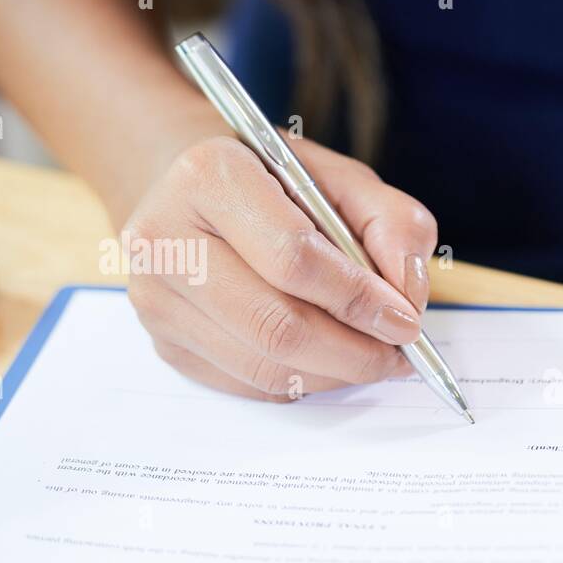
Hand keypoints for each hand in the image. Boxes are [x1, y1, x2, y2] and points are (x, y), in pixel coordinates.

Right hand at [124, 135, 434, 399]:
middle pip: (277, 326)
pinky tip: (328, 360)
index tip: (405, 320)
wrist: (198, 195)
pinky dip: (304, 383)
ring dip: (335, 374)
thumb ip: (394, 224)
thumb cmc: (277, 186)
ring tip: (371, 358)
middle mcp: (166, 238)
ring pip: (265, 367)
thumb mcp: (346, 181)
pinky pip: (250, 386)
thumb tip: (407, 297)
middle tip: (398, 355)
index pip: (294, 258)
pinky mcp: (165, 344)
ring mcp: (155, 298)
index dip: (359, 299)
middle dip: (354, 352)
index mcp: (210, 176)